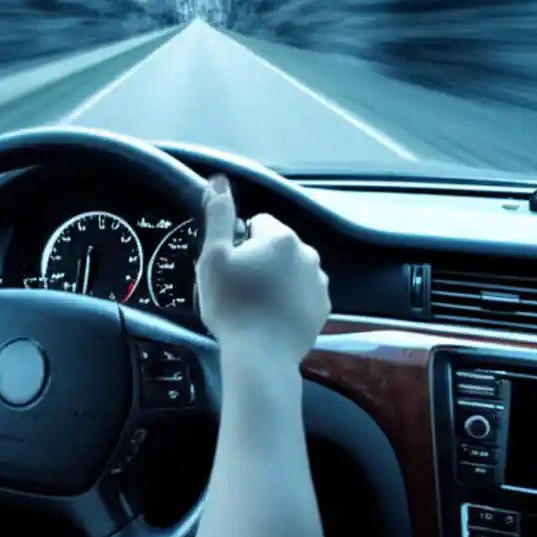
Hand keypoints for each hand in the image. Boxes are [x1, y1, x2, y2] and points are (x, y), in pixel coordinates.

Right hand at [196, 176, 329, 363]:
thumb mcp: (213, 258)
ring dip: (277, 280)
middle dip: (260, 261)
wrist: (261, 357)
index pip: (257, 224)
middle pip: (277, 246)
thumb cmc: (232, 305)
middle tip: (240, 288)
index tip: (230, 268)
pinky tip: (273, 318)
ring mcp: (319, 282)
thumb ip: (219, 216)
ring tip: (256, 306)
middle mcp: (308, 254)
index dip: (239, 244)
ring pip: (292, 270)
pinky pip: (303, 293)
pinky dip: (290, 300)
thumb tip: (219, 180)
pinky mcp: (323, 308)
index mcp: (281, 237)